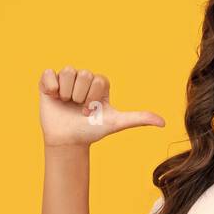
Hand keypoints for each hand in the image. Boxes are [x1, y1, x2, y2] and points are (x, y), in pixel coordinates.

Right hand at [37, 66, 164, 146]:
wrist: (68, 140)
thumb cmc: (91, 130)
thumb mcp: (116, 123)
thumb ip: (138, 118)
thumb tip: (164, 123)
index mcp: (100, 83)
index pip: (98, 79)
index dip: (93, 98)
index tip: (91, 111)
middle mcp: (84, 77)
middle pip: (83, 74)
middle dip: (80, 96)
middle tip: (77, 108)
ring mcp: (66, 78)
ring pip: (67, 72)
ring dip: (66, 93)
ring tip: (66, 103)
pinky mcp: (49, 81)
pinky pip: (49, 73)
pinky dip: (50, 87)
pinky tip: (53, 98)